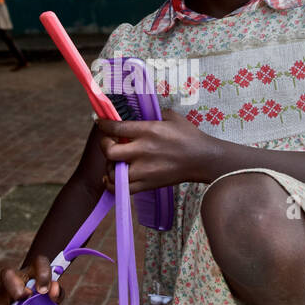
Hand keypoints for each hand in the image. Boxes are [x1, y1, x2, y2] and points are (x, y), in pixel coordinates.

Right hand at [0, 256, 62, 304]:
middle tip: (25, 300)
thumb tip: (52, 292)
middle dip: (15, 289)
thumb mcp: (53, 293)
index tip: (44, 290)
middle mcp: (13, 275)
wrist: (27, 295)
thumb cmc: (42, 295)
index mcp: (33, 269)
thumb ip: (57, 292)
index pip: (40, 262)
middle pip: (7, 274)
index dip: (43, 275)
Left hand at [96, 108, 214, 193]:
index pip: (116, 127)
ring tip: (114, 161)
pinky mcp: (148, 184)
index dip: (103, 124)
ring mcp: (145, 170)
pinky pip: (122, 189)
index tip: (100, 123)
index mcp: (148, 131)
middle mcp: (143, 150)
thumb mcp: (172, 117)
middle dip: (104, 145)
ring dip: (109, 165)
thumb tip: (140, 115)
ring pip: (113, 172)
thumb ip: (153, 115)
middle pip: (109, 151)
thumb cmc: (189, 136)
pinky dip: (112, 184)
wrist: (203, 159)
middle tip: (108, 142)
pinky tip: (112, 178)